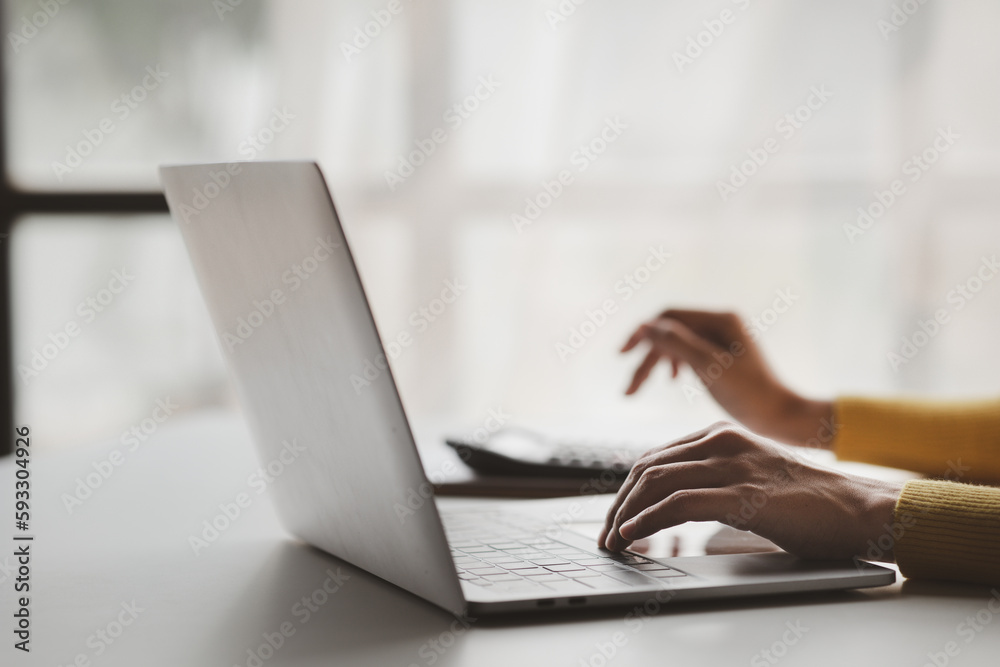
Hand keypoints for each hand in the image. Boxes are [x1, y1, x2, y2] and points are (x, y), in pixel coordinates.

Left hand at [598, 422, 902, 559]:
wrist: (862, 508)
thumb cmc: (812, 502)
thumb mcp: (754, 479)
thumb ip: (717, 482)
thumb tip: (674, 506)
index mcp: (722, 437)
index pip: (656, 458)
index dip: (628, 490)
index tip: (616, 518)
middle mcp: (722, 443)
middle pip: (647, 468)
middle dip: (619, 504)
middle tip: (606, 535)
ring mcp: (732, 466)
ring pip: (655, 483)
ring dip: (625, 516)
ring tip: (612, 542)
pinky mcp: (743, 494)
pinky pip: (677, 504)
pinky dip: (647, 521)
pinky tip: (633, 536)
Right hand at [621, 309, 833, 447]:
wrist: (784, 417)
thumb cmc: (751, 394)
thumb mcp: (709, 367)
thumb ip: (676, 343)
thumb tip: (645, 326)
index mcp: (720, 319)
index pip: (668, 316)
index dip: (642, 334)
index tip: (622, 357)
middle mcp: (721, 323)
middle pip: (670, 332)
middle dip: (646, 359)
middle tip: (628, 390)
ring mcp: (721, 339)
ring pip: (676, 345)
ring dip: (655, 366)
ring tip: (636, 391)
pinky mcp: (722, 355)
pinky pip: (688, 353)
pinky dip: (672, 365)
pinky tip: (670, 380)